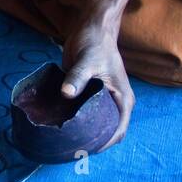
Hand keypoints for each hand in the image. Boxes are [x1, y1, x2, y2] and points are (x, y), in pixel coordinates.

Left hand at [61, 16, 133, 149]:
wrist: (90, 29)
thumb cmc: (95, 44)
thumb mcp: (87, 60)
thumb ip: (77, 77)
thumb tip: (66, 93)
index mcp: (122, 100)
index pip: (118, 131)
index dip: (104, 144)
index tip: (85, 151)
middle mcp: (114, 104)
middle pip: (106, 132)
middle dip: (91, 143)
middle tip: (70, 149)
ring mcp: (101, 101)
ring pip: (94, 125)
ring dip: (82, 134)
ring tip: (64, 142)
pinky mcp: (88, 97)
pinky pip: (83, 115)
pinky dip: (74, 122)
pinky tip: (59, 127)